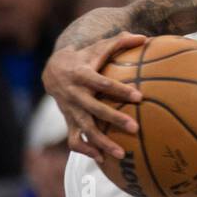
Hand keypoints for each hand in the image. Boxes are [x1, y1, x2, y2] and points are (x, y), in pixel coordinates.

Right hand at [42, 33, 146, 161]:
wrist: (52, 70)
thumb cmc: (84, 58)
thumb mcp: (97, 48)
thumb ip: (119, 42)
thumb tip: (144, 36)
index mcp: (82, 75)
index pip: (103, 84)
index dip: (120, 90)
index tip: (139, 97)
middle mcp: (74, 95)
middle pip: (94, 109)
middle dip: (114, 120)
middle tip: (135, 128)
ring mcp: (70, 110)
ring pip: (84, 129)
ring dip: (101, 143)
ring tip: (122, 154)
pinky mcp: (68, 121)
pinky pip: (74, 140)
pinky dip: (86, 151)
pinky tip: (103, 159)